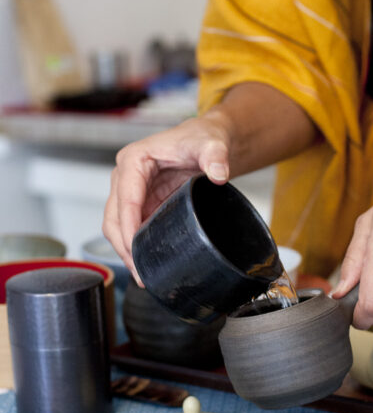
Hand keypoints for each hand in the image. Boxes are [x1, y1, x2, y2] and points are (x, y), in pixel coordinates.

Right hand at [102, 113, 231, 280]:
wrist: (207, 140)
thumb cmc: (202, 138)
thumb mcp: (211, 144)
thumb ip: (215, 156)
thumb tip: (219, 174)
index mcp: (134, 160)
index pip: (126, 198)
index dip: (128, 226)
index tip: (136, 248)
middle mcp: (125, 176)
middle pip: (114, 217)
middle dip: (124, 246)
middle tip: (140, 272)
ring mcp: (130, 191)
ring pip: (116, 226)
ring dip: (126, 251)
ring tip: (142, 275)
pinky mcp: (140, 203)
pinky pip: (130, 228)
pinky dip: (134, 246)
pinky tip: (146, 263)